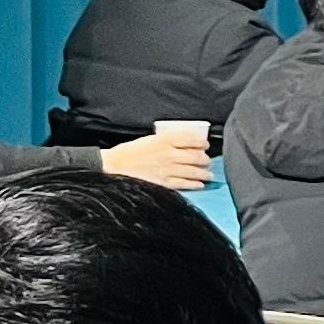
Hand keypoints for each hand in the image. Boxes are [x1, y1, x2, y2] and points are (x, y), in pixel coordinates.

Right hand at [99, 133, 214, 189]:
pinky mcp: (164, 182)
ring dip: (204, 172)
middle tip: (207, 160)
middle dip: (205, 159)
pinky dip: (195, 184)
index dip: (202, 142)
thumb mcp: (149, 139)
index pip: (192, 138)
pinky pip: (185, 183)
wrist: (114, 166)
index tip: (205, 145)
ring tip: (208, 174)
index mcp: (165, 140)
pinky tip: (200, 184)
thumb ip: (167, 140)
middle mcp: (170, 154)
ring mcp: (168, 169)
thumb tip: (183, 143)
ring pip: (194, 171)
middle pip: (196, 156)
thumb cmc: (129, 151)